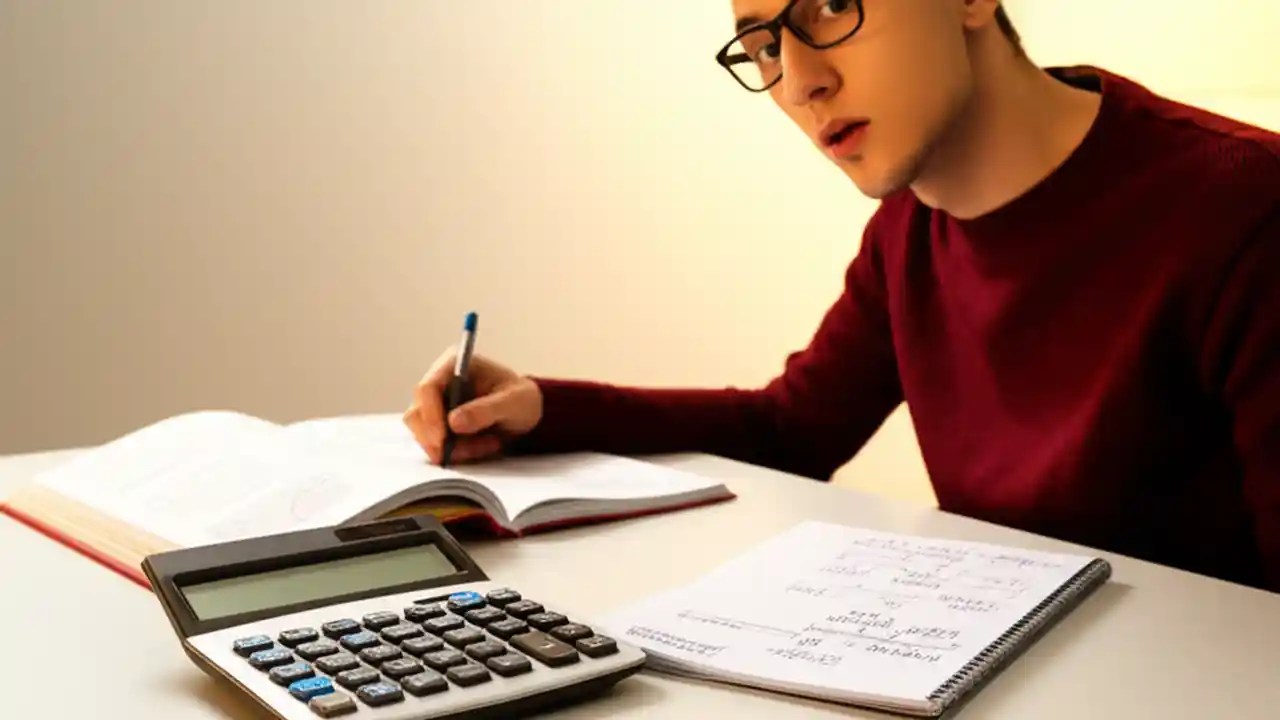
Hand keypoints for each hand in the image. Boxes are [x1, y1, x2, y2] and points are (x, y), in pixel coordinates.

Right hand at [403, 350, 543, 464]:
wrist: (526, 413)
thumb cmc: (521, 399)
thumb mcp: (512, 402)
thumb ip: (485, 410)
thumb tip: (453, 422)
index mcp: (453, 365)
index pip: (427, 388)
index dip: (430, 415)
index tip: (442, 439)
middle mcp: (438, 383)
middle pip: (417, 414)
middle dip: (439, 438)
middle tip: (467, 451)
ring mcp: (435, 406)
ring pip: (424, 434)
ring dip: (454, 448)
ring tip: (488, 444)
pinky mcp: (438, 426)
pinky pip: (436, 446)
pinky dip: (458, 453)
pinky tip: (483, 446)